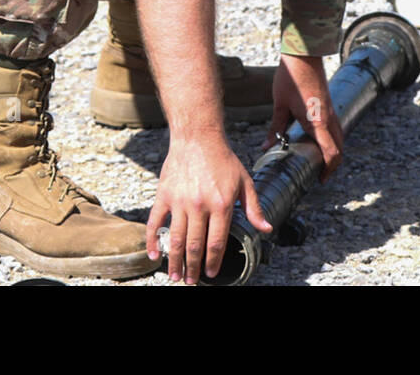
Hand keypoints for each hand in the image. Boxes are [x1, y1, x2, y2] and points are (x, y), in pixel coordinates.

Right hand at [145, 135, 270, 284]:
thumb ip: (254, 208)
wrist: (198, 137)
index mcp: (221, 204)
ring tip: (175, 276)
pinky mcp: (164, 195)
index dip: (214, 262)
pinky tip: (154, 255)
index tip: (212, 274)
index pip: (216, 242)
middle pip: (195, 245)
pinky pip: (155, 223)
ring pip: (175, 239)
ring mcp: (179, 201)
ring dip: (174, 261)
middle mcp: (199, 205)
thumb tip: (266, 229)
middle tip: (192, 282)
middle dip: (194, 268)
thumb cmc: (223, 159)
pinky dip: (153, 241)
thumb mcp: (245, 182)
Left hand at [263, 54, 344, 182]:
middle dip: (333, 164)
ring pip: (340, 137)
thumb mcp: (279, 105)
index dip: (328, 169)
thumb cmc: (291, 78)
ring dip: (335, 151)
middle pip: (340, 147)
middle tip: (321, 174)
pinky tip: (319, 139)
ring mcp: (331, 110)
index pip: (331, 152)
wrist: (304, 54)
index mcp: (317, 122)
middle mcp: (328, 118)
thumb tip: (266, 147)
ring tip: (321, 160)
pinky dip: (333, 138)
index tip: (320, 179)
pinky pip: (336, 127)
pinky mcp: (329, 104)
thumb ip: (275, 128)